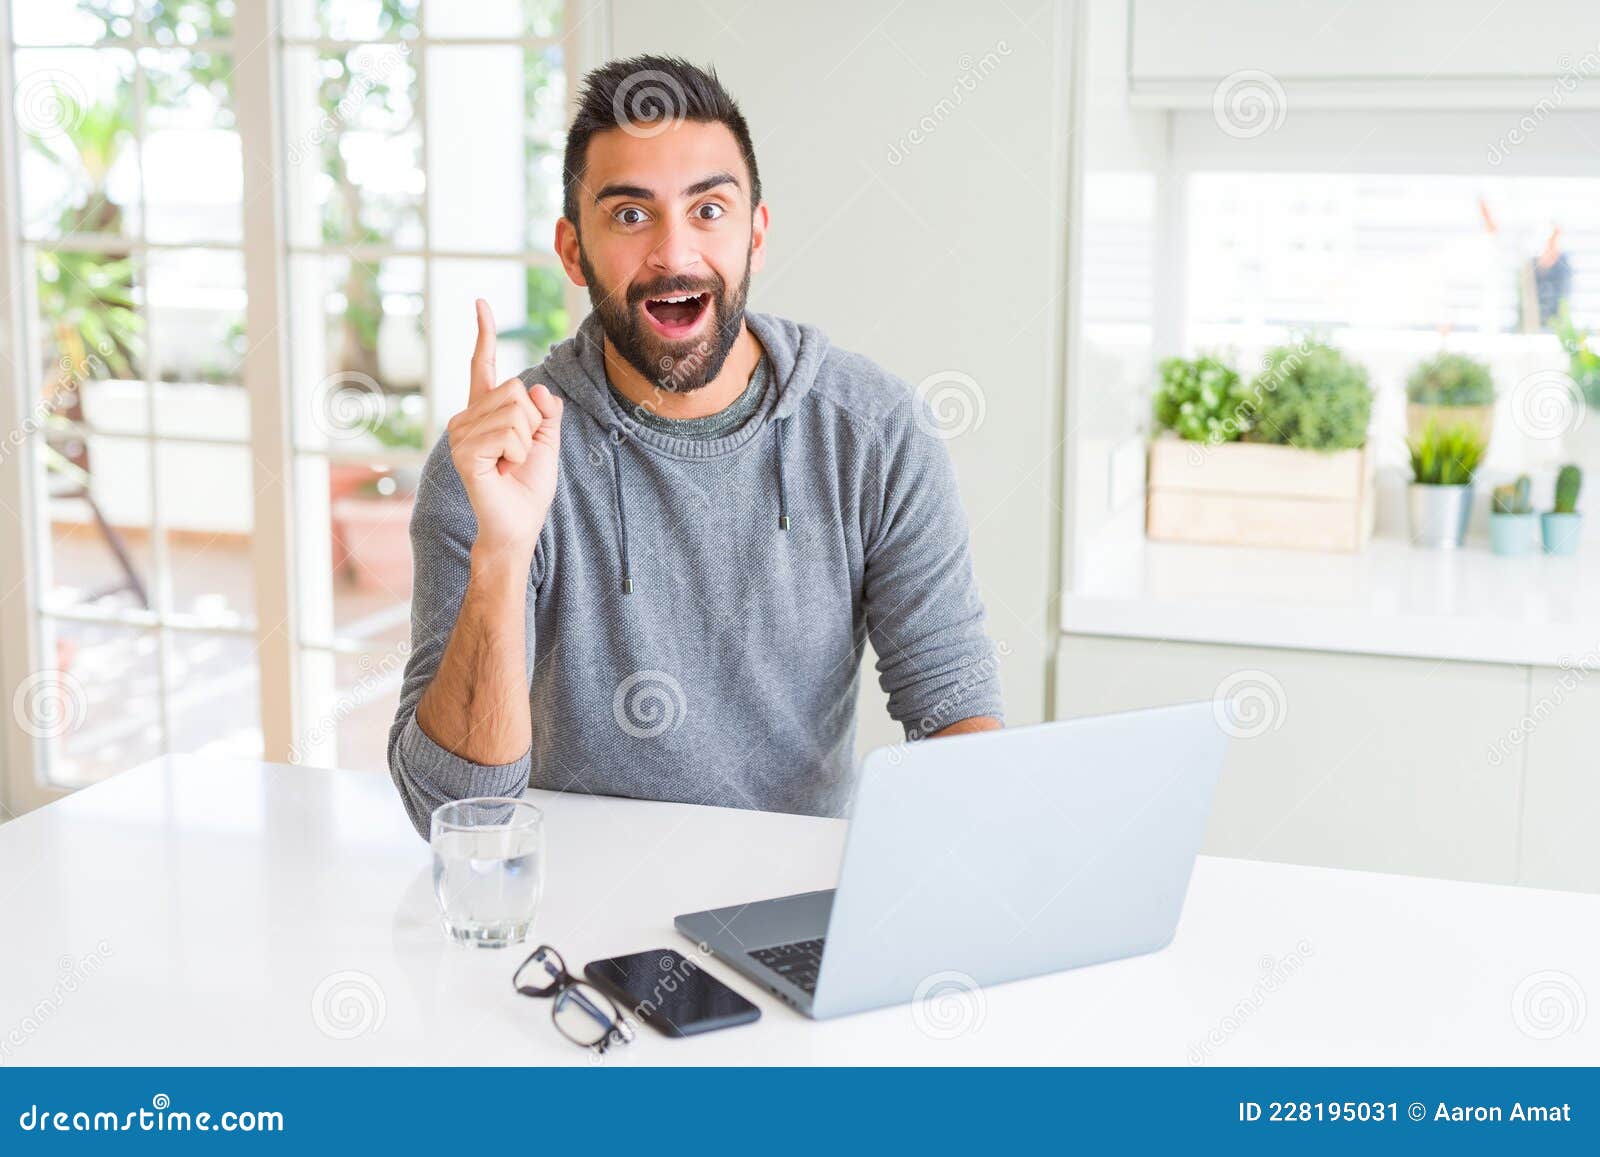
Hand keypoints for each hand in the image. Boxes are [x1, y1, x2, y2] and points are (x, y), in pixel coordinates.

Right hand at [446, 299, 562, 564]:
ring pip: (514, 411)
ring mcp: (461, 433)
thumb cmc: (528, 487)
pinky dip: (517, 453)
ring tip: (509, 464)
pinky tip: (502, 470)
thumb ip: (546, 412)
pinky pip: (506, 433)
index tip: (481, 303)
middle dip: (533, 423)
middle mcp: (468, 417)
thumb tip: (537, 388)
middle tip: (519, 453)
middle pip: (516, 389)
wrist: (517, 525)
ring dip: (526, 441)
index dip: (484, 335)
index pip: (484, 366)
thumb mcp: (547, 442)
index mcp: (487, 412)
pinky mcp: (463, 452)